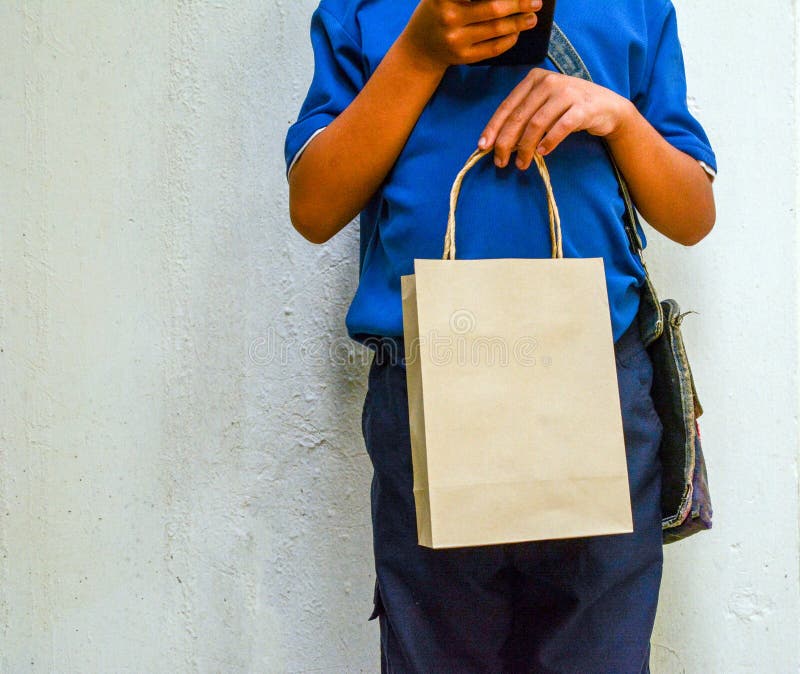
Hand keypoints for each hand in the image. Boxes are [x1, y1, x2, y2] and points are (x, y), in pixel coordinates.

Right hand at [399, 0, 542, 69]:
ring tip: (532, 17)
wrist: (419, 49)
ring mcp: (456, 40)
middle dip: (519, 4)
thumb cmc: (437, 12)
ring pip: (496, 30)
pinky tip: (517, 32)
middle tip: (535, 1)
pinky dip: (509, 40)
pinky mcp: (463, 57)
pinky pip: (493, 48)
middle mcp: (449, 17)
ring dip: (519, 22)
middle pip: (494, 8)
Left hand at [477, 67, 634, 168]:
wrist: (607, 107)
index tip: (483, 147)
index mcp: (534, 79)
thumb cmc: (568, 108)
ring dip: (525, 148)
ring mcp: (567, 93)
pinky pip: (561, 127)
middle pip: (519, 116)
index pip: (507, 106)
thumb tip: (498, 143)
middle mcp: (549, 82)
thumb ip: (523, 118)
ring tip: (522, 164)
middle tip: (500, 162)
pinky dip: (548, 142)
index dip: (493, 128)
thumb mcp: (542, 106)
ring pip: (536, 124)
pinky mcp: (583, 107)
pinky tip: (541, 153)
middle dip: (506, 142)